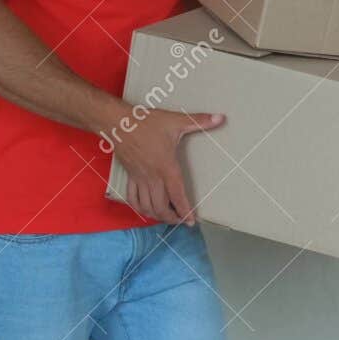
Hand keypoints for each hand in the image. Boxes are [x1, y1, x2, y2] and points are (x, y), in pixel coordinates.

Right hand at [108, 108, 224, 224]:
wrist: (117, 123)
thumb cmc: (146, 123)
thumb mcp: (176, 120)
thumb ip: (199, 121)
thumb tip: (220, 118)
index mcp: (165, 166)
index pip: (177, 195)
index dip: (184, 210)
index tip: (191, 221)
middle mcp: (152, 176)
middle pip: (160, 206)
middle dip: (172, 218)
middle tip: (181, 221)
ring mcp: (139, 178)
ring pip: (146, 206)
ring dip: (157, 215)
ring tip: (167, 218)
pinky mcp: (129, 176)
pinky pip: (132, 198)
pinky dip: (140, 208)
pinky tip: (146, 210)